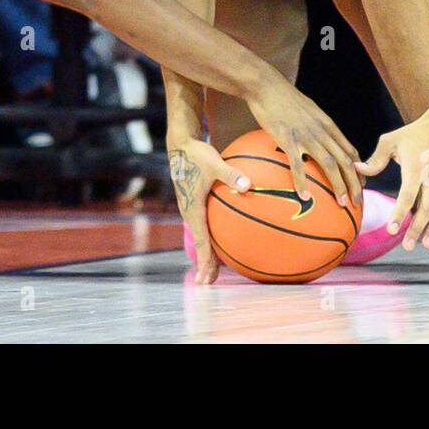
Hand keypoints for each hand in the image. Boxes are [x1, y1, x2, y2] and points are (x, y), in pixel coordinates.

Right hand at [167, 135, 249, 283]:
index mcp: (193, 209)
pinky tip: (222, 239)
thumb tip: (248, 185)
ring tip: (213, 269)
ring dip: (205, 252)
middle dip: (204, 263)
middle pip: (199, 243)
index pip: (200, 241)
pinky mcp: (194, 202)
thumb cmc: (197, 154)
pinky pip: (202, 225)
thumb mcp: (215, 163)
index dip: (204, 260)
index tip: (206, 277)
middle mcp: (189, 212)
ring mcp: (191, 208)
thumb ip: (231, 175)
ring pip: (200, 236)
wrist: (180, 145)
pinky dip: (209, 237)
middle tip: (208, 283)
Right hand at [245, 73, 362, 207]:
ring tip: (341, 203)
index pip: (350, 150)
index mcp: (328, 125)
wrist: (267, 86)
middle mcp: (322, 131)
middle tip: (357, 201)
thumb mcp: (309, 110)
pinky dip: (302, 182)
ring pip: (329, 164)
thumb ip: (318, 126)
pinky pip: (298, 164)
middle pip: (345, 160)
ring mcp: (306, 136)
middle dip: (354, 182)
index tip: (361, 184)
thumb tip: (322, 139)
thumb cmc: (285, 98)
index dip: (359, 169)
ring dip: (338, 185)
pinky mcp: (288, 139)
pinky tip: (304, 195)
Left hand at [356, 114, 428, 249]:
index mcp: (416, 169)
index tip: (391, 229)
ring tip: (426, 243)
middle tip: (407, 246)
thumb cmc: (414, 134)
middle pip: (426, 208)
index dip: (399, 213)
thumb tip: (357, 169)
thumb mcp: (390, 141)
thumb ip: (375, 159)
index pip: (407, 195)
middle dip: (417, 228)